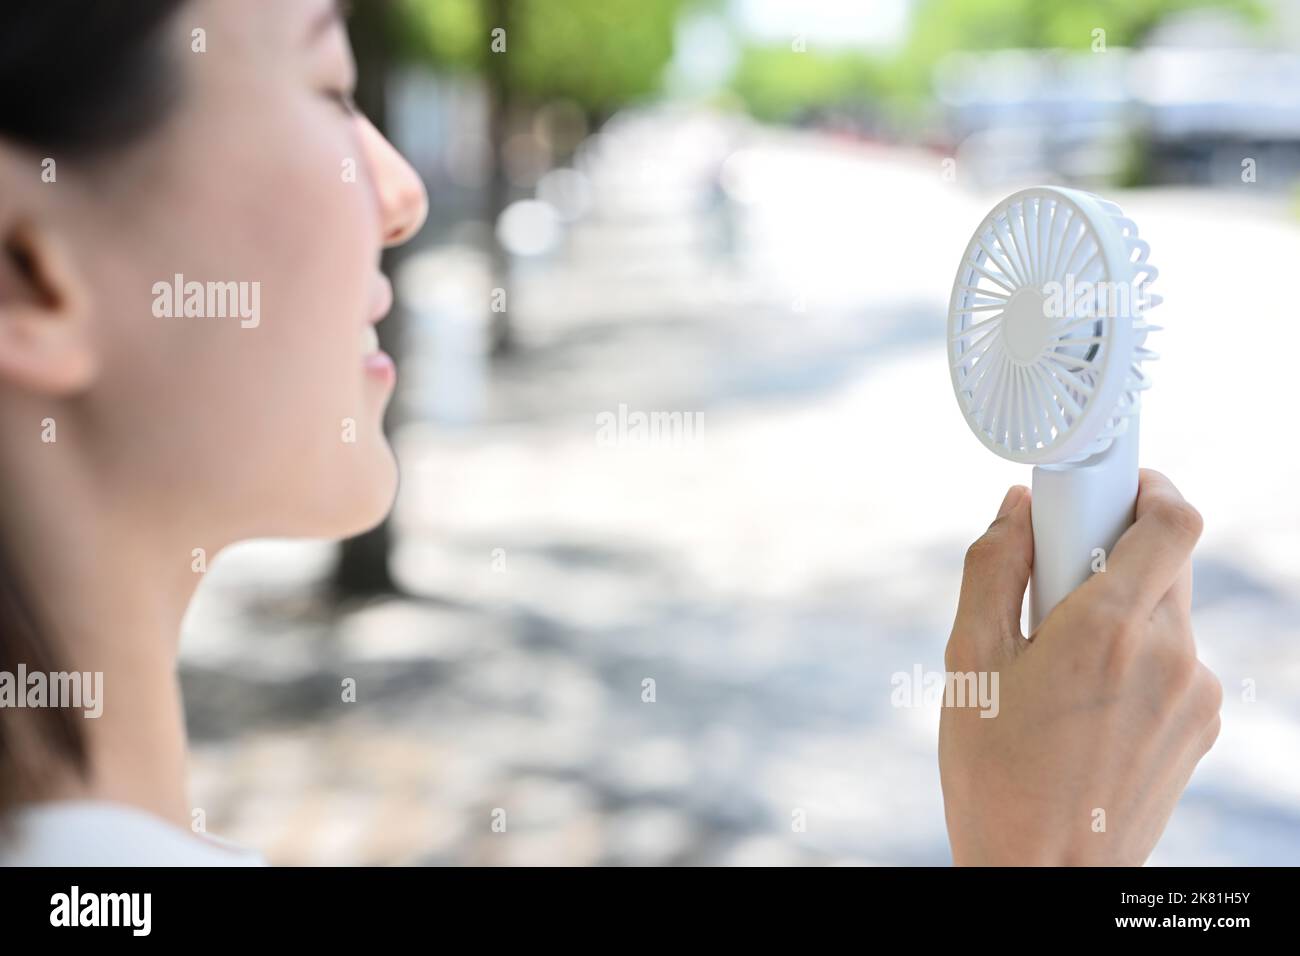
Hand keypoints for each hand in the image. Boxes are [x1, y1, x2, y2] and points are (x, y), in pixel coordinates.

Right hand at [939, 470, 1221, 865]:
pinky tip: (1086, 704)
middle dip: (1112, 553)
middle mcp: (1170, 656)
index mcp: (1107, 631)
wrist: (1043, 877)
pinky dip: (1136, 655)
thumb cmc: (994, 774)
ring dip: (1120, 611)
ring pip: (1167, 612)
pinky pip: (1175, 659)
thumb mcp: (968, 664)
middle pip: (1167, 560)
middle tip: (1053, 589)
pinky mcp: (1203, 726)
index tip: (1105, 488)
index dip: (1146, 486)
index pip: (1173, 519)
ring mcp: (1196, 695)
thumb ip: (993, 569)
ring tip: (1060, 667)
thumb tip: (1017, 509)